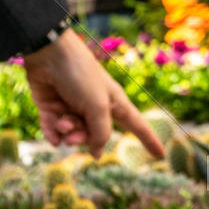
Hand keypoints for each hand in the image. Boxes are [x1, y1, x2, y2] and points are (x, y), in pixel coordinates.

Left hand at [21, 30, 163, 157]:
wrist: (47, 53)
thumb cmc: (80, 75)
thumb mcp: (98, 106)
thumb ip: (101, 133)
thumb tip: (96, 152)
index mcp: (115, 104)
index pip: (137, 126)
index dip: (149, 140)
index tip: (160, 155)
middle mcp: (95, 107)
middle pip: (95, 135)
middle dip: (83, 138)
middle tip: (72, 138)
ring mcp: (73, 106)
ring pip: (73, 132)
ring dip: (67, 132)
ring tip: (62, 125)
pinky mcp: (52, 105)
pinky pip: (54, 128)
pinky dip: (53, 134)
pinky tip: (54, 138)